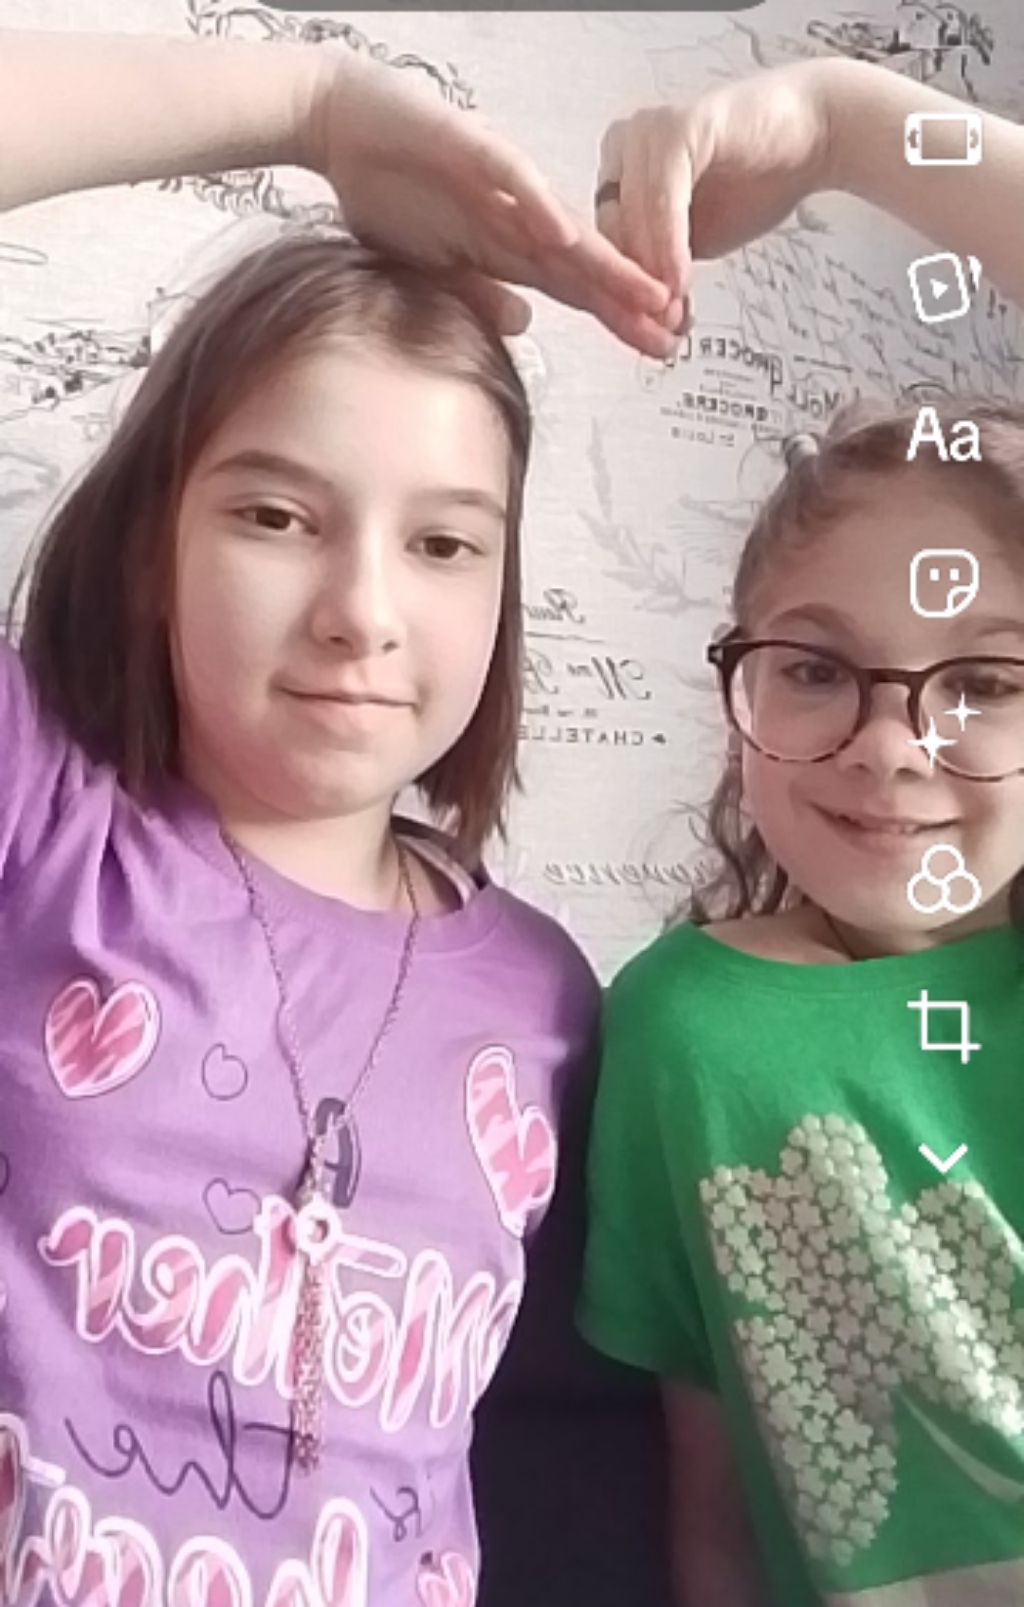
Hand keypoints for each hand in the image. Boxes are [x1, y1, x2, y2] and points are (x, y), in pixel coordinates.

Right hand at [305, 46, 676, 356]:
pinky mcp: (467, 147)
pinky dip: (537, 206)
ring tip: (650, 291)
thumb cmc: (385, 190)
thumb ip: (478, 294)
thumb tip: (525, 324)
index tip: (657, 350)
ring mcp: (497, 181)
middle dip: (631, 300)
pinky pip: (510, 178)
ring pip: (564, 225)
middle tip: (676, 332)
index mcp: (508, 244)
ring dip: (606, 260)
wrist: (338, 122)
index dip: (617, 317)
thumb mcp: (432, 265)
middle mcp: (516, 213)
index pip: (576, 289)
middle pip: (585, 264)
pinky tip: (567, 235)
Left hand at [596, 60, 837, 318]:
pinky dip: (668, 245)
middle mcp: (625, 146)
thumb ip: (665, 272)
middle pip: (611, 233)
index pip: (602, 242)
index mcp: (621, 171)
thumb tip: (646, 325)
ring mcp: (647, 133)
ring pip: (632, 218)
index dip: (621, 292)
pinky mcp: (677, 127)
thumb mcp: (697, 241)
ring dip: (649, 274)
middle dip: (634, 289)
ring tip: (670, 315)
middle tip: (659, 331)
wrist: (813, 137)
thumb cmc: (757, 182)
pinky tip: (680, 280)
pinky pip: (661, 198)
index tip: (645, 333)